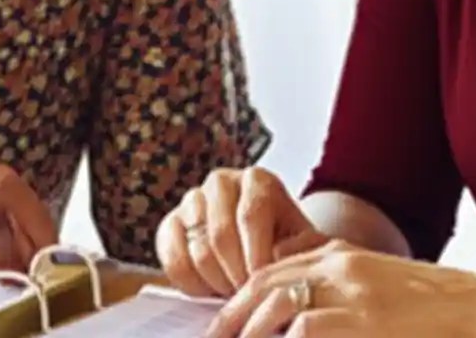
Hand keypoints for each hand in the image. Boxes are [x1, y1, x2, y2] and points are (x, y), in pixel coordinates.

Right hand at [155, 168, 326, 297]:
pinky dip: (190, 282)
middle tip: (247, 295)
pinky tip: (208, 290)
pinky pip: (173, 258)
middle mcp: (221, 182)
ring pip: (197, 250)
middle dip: (236, 274)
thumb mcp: (304, 244)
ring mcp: (192, 200)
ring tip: (233, 292)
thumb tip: (282, 256)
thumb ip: (303, 247)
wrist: (262, 249)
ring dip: (217, 281)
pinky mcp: (171, 223)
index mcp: (258, 180)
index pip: (250, 215)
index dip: (257, 256)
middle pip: (221, 234)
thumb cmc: (286, 246)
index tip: (262, 284)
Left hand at [206, 240, 475, 337]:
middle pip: (265, 286)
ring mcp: (350, 295)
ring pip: (277, 309)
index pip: (273, 270)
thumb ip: (335, 284)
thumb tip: (291, 304)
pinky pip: (304, 331)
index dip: (240, 299)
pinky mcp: (361, 322)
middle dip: (232, 318)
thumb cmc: (432, 306)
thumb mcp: (376, 282)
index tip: (221, 323)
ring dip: (251, 332)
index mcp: (341, 255)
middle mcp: (339, 268)